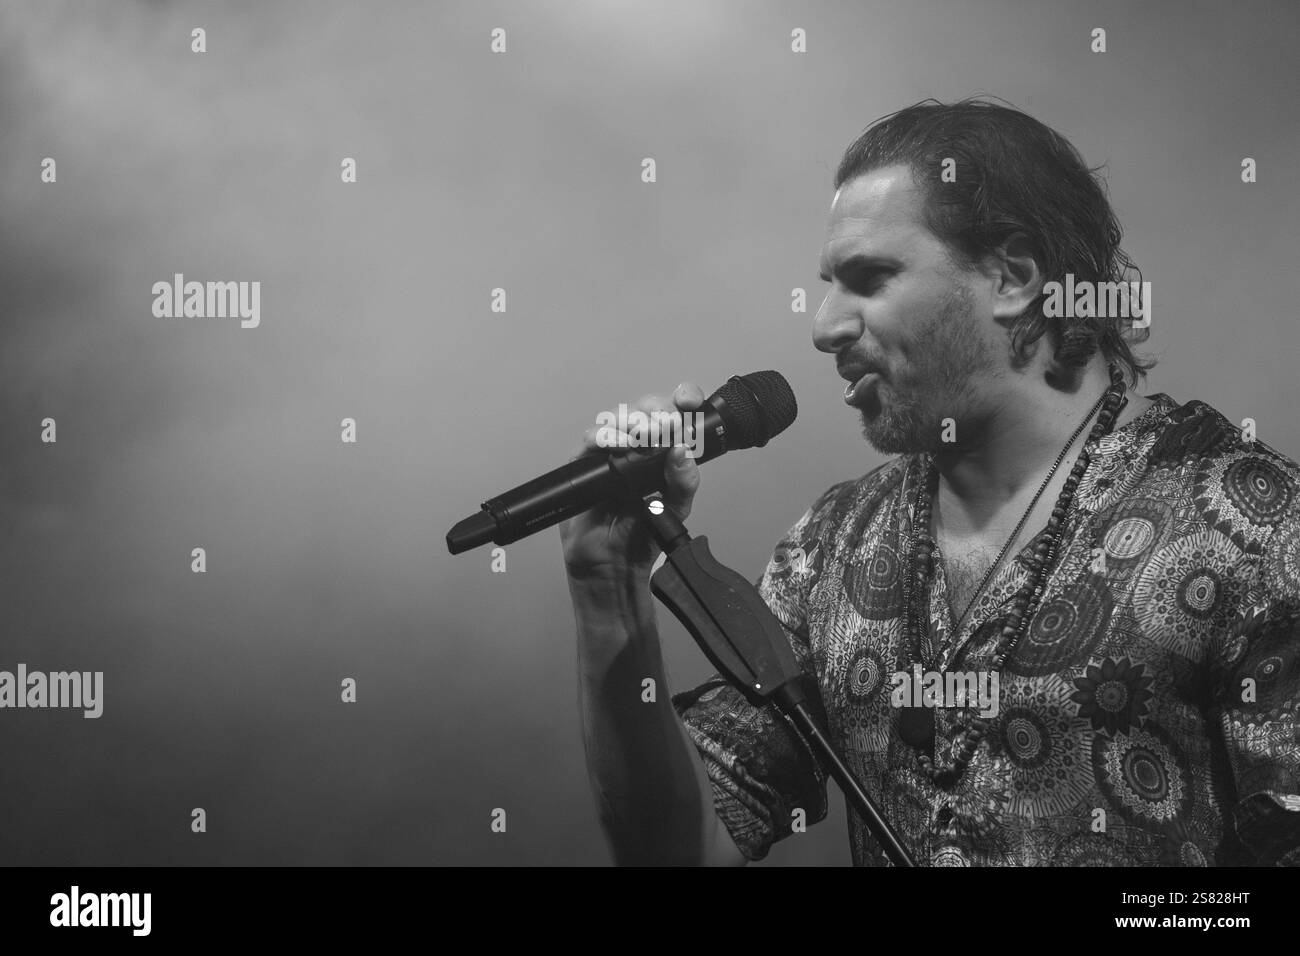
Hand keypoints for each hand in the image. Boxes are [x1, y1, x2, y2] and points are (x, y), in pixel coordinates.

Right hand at [559, 383, 704, 579]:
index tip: (688, 401)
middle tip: (662, 425)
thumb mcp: (676, 508)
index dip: (683, 398)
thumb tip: (682, 451)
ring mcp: (612, 450)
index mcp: (666, 451)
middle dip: (656, 410)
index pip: (676, 413)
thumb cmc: (643, 533)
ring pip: (618, 418)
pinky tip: (614, 446)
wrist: (612, 561)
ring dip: (630, 421)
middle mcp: (640, 445)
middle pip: (646, 408)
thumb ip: (684, 481)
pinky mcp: (586, 461)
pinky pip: (591, 439)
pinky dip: (603, 437)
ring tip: (640, 437)